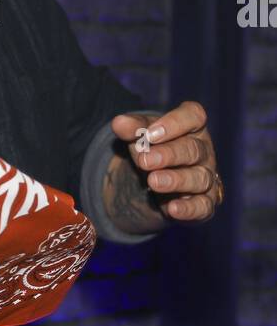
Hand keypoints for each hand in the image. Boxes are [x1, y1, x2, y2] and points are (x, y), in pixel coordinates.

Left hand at [111, 101, 221, 223]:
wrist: (156, 181)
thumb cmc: (153, 149)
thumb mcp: (141, 136)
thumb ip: (133, 129)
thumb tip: (118, 122)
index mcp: (192, 126)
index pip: (193, 116)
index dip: (174, 123)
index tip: (150, 133)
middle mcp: (203, 151)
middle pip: (193, 149)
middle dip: (169, 155)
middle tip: (145, 161)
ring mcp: (206, 176)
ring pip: (199, 178)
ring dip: (176, 180)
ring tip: (153, 182)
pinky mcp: (205, 202)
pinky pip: (202, 206)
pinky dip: (189, 209)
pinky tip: (172, 209)